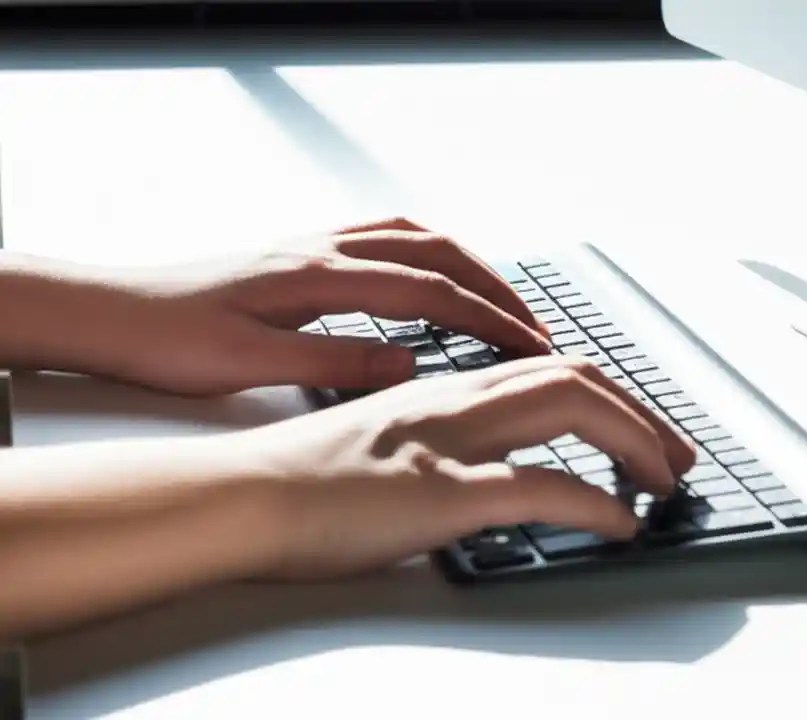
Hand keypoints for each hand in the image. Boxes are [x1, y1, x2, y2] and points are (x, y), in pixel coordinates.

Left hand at [2, 217, 551, 394]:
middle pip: (437, 252)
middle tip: (536, 326)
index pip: (430, 291)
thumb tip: (411, 361)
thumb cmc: (171, 340)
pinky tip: (434, 275)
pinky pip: (387, 237)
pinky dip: (429, 252)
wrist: (114, 310)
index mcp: (320, 276)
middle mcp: (325, 249)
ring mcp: (316, 245)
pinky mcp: (304, 253)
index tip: (532, 345)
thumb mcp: (254, 365)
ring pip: (416, 237)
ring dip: (469, 264)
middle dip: (496, 288)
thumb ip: (337, 362)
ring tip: (502, 300)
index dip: (489, 318)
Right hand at [245, 354, 696, 577]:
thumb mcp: (384, 440)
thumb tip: (483, 460)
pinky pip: (542, 488)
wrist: (240, 497)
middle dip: (640, 413)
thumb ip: (437, 437)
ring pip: (571, 407)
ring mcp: (451, 439)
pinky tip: (621, 526)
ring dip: (635, 442)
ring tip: (665, 482)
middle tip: (676, 457)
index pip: (547, 368)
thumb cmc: (302, 480)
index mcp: (443, 387)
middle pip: (575, 375)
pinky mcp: (442, 490)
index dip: (608, 394)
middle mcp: (455, 398)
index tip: (639, 428)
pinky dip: (596, 505)